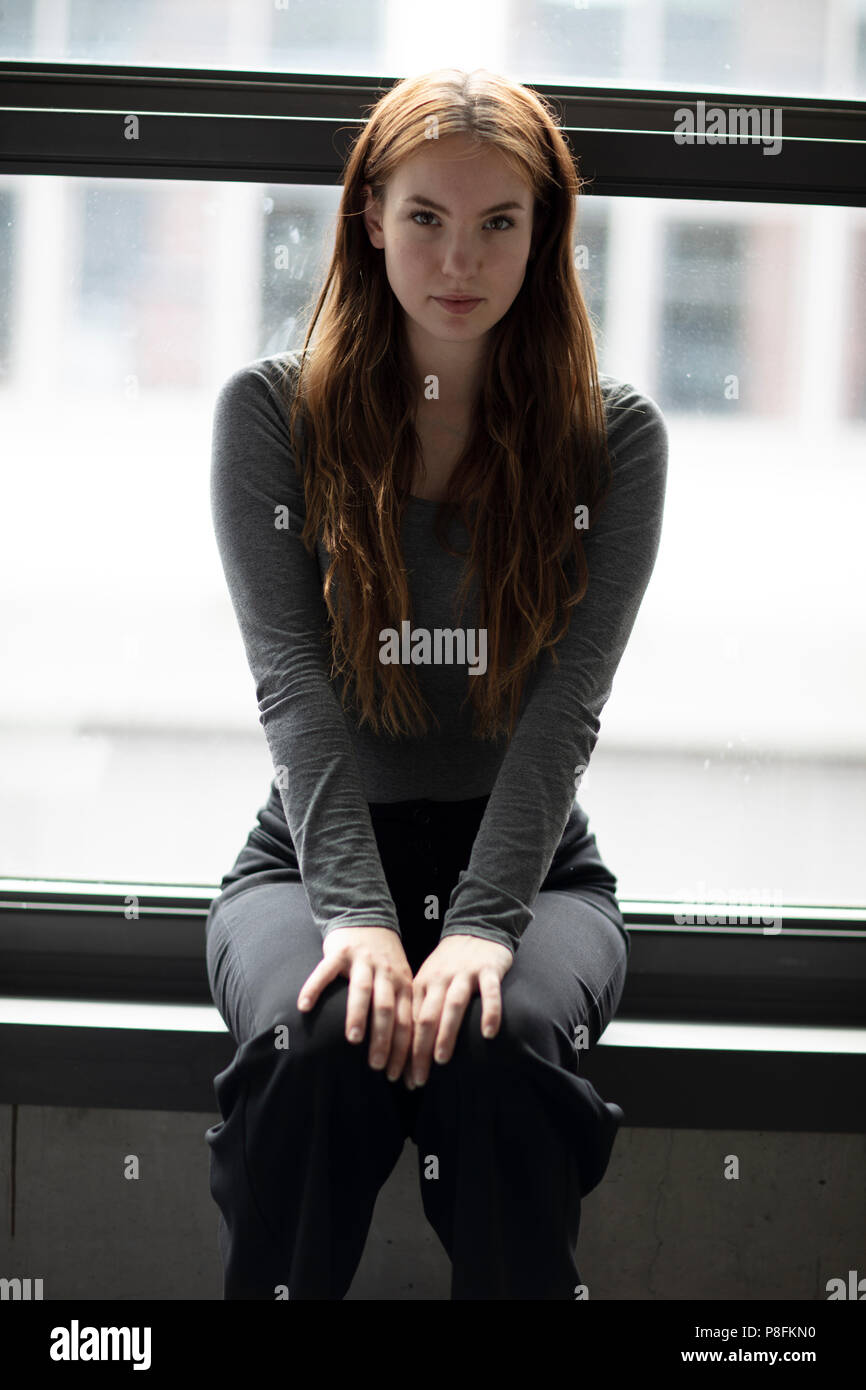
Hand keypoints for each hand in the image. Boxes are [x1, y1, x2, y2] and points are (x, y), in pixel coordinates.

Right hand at [297, 926, 413, 1081]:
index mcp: (403, 983)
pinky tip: (304, 1007)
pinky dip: (314, 987)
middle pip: (387, 1009)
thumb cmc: (384, 960)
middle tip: (376, 1066)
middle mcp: (386, 972)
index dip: (403, 1051)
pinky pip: (326, 971)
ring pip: (363, 990)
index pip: (407, 1021)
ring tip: (353, 1040)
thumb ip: (401, 1010)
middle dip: (384, 1039)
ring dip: (358, 1016)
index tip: (397, 1077)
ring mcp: (363, 961)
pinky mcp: (340, 951)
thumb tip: (406, 1057)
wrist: (366, 917)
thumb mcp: (400, 982)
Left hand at [404, 934, 513, 1088]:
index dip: (404, 1051)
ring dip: (446, 1033)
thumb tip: (407, 1051)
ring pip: (453, 1005)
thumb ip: (421, 1011)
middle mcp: (441, 979)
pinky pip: (490, 993)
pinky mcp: (489, 970)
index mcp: (422, 984)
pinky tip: (489, 1034)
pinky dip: (489, 1012)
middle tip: (417, 1079)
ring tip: (441, 1059)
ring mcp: (465, 974)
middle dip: (420, 1049)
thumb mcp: (429, 982)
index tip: (399, 1078)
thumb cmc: (450, 964)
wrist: (476, 926)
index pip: (410, 1022)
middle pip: (427, 1017)